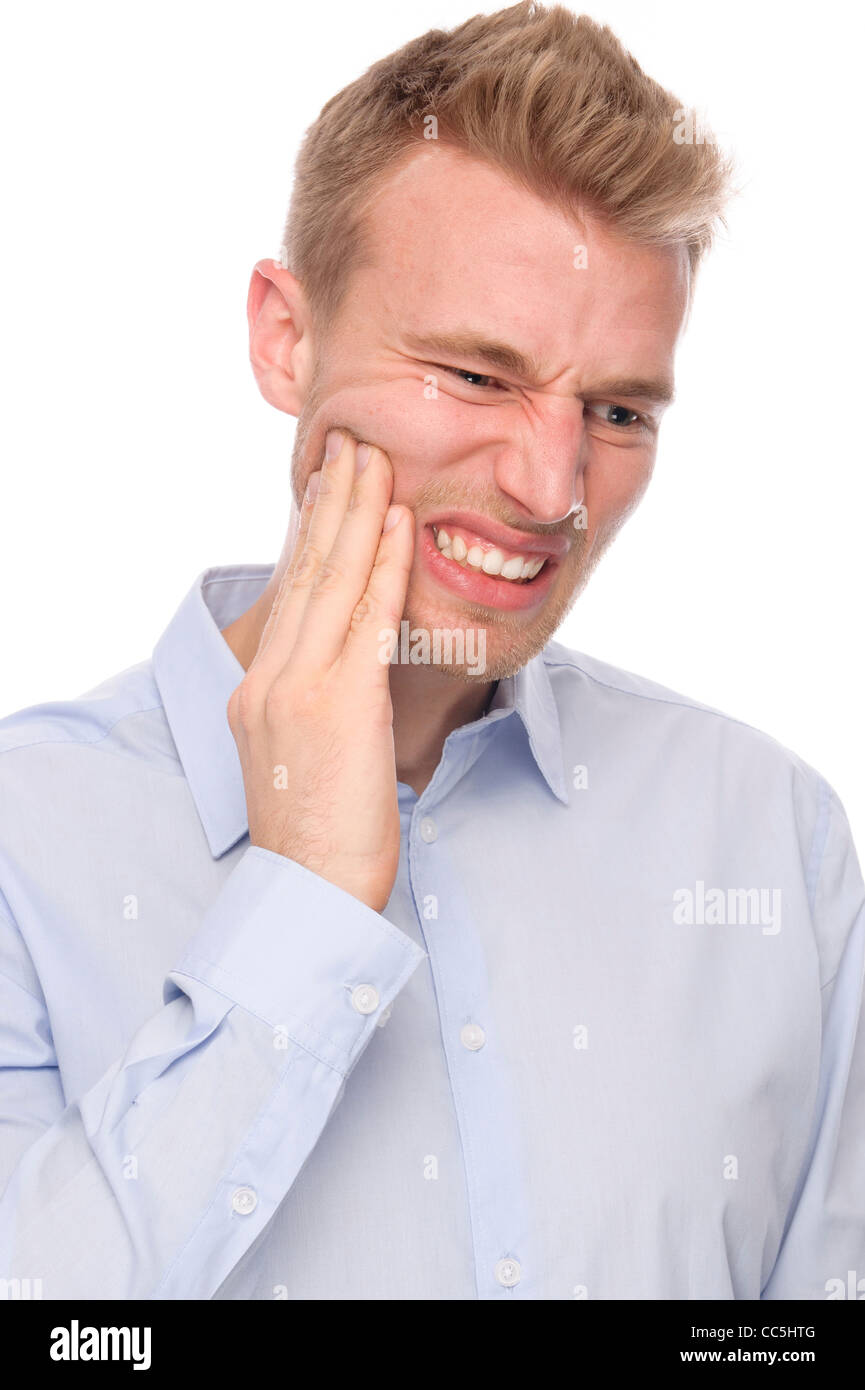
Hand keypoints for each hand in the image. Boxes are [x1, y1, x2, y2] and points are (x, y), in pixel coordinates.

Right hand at [227, 430, 413, 911]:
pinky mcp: (339, 703)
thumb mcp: (303, 762)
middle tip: (348, 444)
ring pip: (332, 580)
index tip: (328, 487)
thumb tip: (352, 677)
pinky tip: (400, 523)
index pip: (290, 593)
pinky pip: (368, 617)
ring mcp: (299, 687)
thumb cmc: (319, 842)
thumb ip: (319, 707)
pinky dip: (385, 564)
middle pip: (304, 571)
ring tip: (372, 458)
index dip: (311, 533)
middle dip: (330, 502)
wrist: (309, 894)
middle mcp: (269, 678)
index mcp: (259, 690)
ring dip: (356, 512)